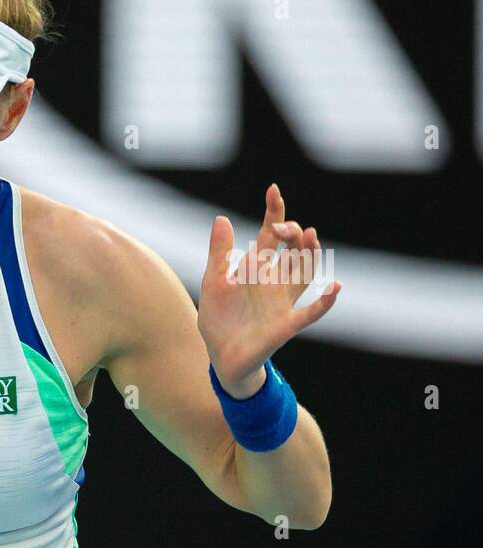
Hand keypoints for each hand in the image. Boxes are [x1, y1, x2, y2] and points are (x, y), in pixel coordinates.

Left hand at [198, 184, 341, 396]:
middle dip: (291, 234)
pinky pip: (311, 312)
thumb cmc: (219, 319)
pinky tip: (334, 287)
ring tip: (311, 238)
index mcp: (258, 269)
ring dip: (310, 256)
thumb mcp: (213, 282)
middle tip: (283, 226)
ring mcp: (283, 302)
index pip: (271, 236)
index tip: (273, 190)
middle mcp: (275, 281)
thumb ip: (219, 253)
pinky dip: (324, 302)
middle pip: (292, 250)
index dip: (275, 214)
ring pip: (305, 274)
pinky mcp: (286, 325)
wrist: (220, 357)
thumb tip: (221, 218)